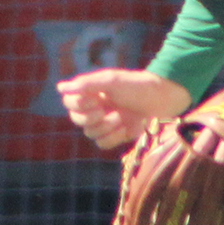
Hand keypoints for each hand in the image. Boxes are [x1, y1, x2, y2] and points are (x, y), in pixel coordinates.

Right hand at [57, 69, 190, 149]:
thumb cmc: (137, 85)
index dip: (77, 104)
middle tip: (104, 111)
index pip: (69, 102)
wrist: (163, 99)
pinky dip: (113, 137)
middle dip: (90, 117)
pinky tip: (125, 128)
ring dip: (105, 127)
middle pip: (76, 120)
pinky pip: (102, 144)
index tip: (93, 100)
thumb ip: (85, 85)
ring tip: (121, 117)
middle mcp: (96, 107)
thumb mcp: (111, 81)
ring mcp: (106, 122)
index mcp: (92, 92)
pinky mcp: (117, 135)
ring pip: (90, 133)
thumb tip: (60, 88)